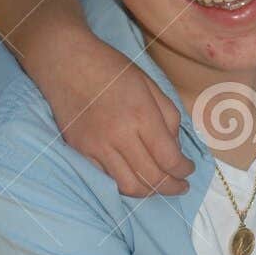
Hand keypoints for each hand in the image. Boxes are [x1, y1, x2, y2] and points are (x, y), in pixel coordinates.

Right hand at [41, 34, 193, 197]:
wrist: (66, 62)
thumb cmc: (111, 68)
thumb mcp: (150, 84)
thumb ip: (169, 117)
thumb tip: (175, 148)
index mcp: (141, 115)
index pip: (169, 158)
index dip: (184, 170)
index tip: (189, 169)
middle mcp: (119, 135)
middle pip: (152, 178)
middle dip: (172, 187)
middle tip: (181, 186)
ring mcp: (96, 147)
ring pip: (129, 187)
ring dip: (149, 192)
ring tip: (160, 187)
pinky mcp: (80, 151)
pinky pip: (106, 179)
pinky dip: (124, 184)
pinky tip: (135, 178)